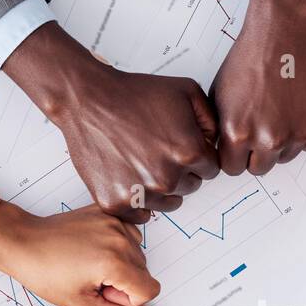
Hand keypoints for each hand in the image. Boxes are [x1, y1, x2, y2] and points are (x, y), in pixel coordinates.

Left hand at [0, 203, 159, 305]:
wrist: (24, 243)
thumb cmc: (45, 273)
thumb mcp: (82, 305)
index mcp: (114, 262)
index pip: (150, 289)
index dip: (129, 300)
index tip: (104, 294)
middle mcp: (119, 238)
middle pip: (145, 272)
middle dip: (124, 282)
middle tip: (94, 280)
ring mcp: (114, 222)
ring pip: (139, 255)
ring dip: (122, 264)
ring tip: (93, 265)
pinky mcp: (108, 213)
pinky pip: (130, 235)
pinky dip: (119, 246)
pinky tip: (96, 250)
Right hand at [3, 23, 219, 217]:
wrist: (89, 100)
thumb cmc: (135, 93)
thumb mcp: (187, 91)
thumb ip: (211, 120)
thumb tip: (216, 143)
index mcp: (189, 153)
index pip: (211, 169)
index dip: (196, 155)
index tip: (179, 144)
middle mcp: (166, 178)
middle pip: (190, 187)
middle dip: (180, 171)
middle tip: (157, 149)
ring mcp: (140, 193)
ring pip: (168, 203)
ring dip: (161, 187)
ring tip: (143, 160)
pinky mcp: (115, 202)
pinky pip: (141, 215)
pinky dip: (138, 201)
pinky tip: (131, 178)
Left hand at [211, 0, 305, 175]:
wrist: (283, 31)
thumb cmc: (250, 57)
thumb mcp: (219, 95)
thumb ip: (222, 129)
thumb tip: (225, 151)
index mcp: (239, 134)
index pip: (233, 169)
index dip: (236, 155)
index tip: (240, 145)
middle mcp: (269, 139)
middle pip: (261, 168)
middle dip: (258, 152)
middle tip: (262, 126)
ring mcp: (299, 133)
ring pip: (286, 155)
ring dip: (283, 141)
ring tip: (280, 109)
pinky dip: (305, 128)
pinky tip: (297, 104)